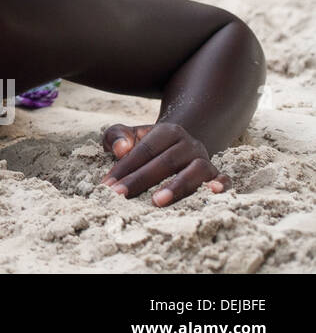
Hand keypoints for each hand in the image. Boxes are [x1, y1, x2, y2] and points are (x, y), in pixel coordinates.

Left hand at [101, 122, 231, 205]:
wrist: (179, 147)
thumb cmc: (147, 145)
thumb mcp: (129, 135)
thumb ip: (117, 136)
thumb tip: (121, 149)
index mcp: (167, 131)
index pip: (144, 150)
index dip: (125, 167)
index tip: (107, 185)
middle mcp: (189, 144)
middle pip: (166, 161)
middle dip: (141, 180)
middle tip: (121, 195)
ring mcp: (205, 159)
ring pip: (196, 170)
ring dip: (177, 186)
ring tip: (157, 201)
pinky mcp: (217, 174)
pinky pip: (224, 178)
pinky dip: (221, 185)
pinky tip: (212, 193)